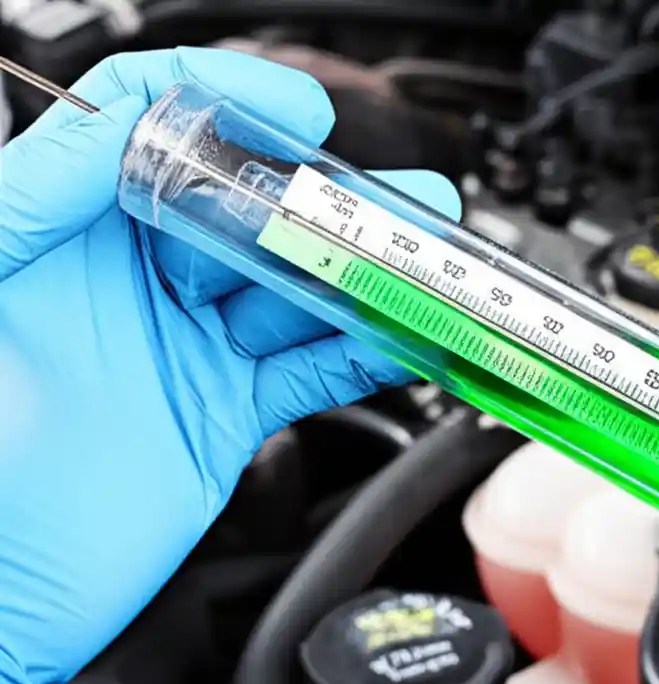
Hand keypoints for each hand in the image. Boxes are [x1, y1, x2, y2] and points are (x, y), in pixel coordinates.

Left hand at [0, 47, 459, 683]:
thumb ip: (41, 195)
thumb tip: (120, 121)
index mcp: (70, 233)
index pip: (154, 128)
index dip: (229, 103)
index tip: (294, 115)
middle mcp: (136, 281)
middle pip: (249, 209)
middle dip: (326, 196)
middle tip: (391, 199)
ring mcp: (189, 347)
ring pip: (296, 288)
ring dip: (364, 270)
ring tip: (425, 254)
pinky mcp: (227, 412)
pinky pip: (311, 370)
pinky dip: (363, 350)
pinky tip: (400, 332)